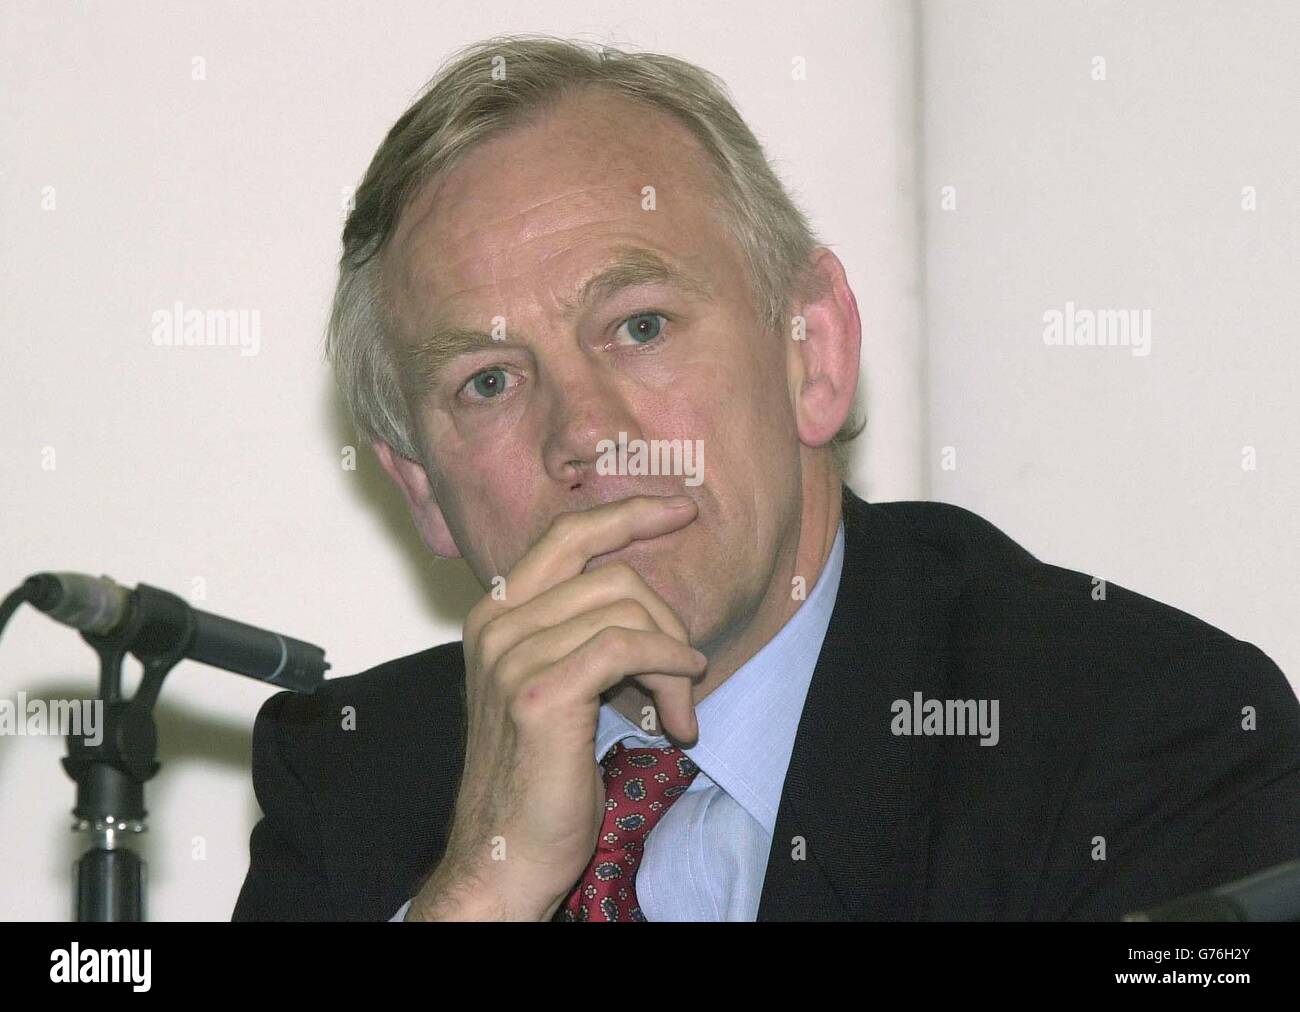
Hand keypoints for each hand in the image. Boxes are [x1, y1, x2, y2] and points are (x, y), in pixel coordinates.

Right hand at [408, 495, 704, 920]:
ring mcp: (512, 657)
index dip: (628, 514)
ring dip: (673, 659)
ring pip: (626, 611)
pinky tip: (681, 699)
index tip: (680, 509)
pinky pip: (627, 646)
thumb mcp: (552, 685)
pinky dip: (669, 666)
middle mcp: (497, 626)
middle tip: (687, 672)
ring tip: (680, 708)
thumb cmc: (538, 776)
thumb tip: (649, 604)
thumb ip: (579, 633)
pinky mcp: (540, 694)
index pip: (566, 535)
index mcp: (496, 615)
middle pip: (612, 574)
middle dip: (667, 620)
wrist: (504, 854)